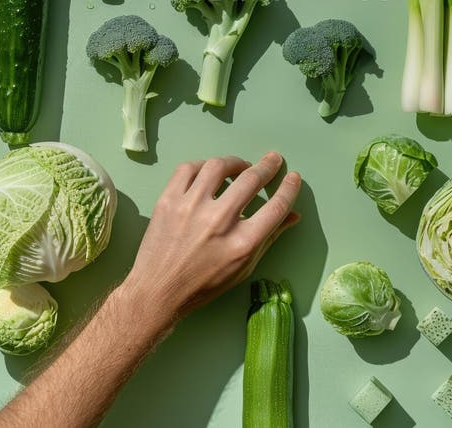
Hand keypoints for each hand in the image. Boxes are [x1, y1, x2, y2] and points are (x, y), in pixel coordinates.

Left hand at [121, 152, 300, 335]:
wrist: (158, 291)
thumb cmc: (204, 284)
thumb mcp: (243, 268)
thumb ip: (269, 238)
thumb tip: (294, 215)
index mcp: (242, 243)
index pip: (276, 207)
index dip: (289, 188)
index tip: (293, 177)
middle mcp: (219, 221)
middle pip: (251, 180)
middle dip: (268, 166)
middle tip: (272, 159)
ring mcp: (191, 207)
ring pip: (219, 166)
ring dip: (235, 162)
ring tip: (240, 167)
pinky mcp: (168, 199)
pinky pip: (189, 168)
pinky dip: (202, 166)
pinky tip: (209, 173)